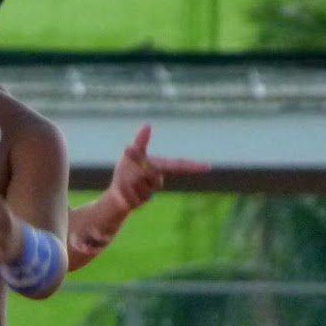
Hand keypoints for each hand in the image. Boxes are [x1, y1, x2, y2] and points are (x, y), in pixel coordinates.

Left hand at [75, 126, 210, 256]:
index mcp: (159, 165)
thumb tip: (147, 125)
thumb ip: (140, 142)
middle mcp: (158, 177)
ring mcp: (151, 190)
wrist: (117, 193)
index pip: (178, 164)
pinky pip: (136, 194)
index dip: (194, 166)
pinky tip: (125, 191)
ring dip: (131, 181)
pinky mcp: (143, 200)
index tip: (208, 166)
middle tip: (130, 170)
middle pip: (155, 173)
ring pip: (144, 184)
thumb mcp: (130, 154)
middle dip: (140, 171)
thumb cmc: (126, 172)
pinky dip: (126, 190)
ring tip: (127, 181)